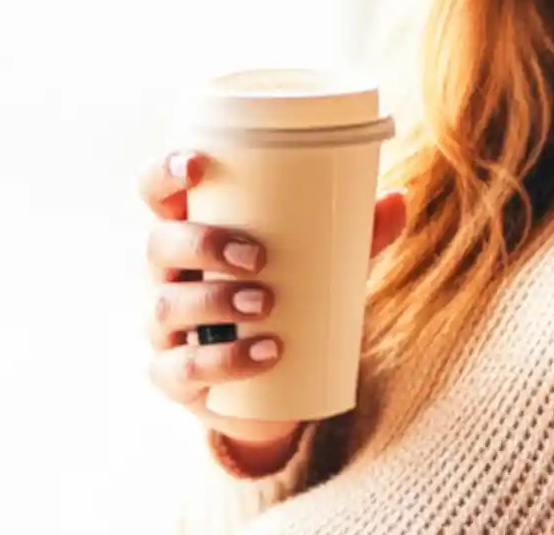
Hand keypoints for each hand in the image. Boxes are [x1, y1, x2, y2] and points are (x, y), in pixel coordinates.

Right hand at [138, 150, 406, 471]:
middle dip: (202, 244)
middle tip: (258, 256)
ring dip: (215, 301)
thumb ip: (356, 233)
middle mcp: (166, 275)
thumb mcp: (321, 264)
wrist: (279, 387)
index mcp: (190, 232)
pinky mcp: (174, 378)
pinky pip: (182, 370)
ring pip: (165, 306)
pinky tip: (265, 352)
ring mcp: (164, 329)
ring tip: (266, 304)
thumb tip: (398, 199)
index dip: (165, 173)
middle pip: (158, 244)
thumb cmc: (290, 300)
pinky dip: (226, 361)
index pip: (155, 192)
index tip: (198, 165)